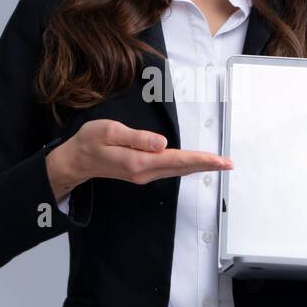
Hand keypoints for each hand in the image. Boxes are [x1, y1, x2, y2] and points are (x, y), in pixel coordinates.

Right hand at [46, 119, 231, 200]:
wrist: (76, 160)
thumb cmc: (90, 142)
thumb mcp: (110, 132)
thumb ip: (137, 138)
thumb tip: (162, 144)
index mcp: (138, 161)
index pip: (177, 160)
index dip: (201, 159)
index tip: (220, 160)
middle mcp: (144, 172)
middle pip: (182, 168)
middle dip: (207, 165)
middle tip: (230, 164)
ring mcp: (144, 174)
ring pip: (178, 170)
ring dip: (199, 166)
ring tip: (219, 163)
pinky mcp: (142, 171)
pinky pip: (170, 169)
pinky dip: (186, 166)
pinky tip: (195, 164)